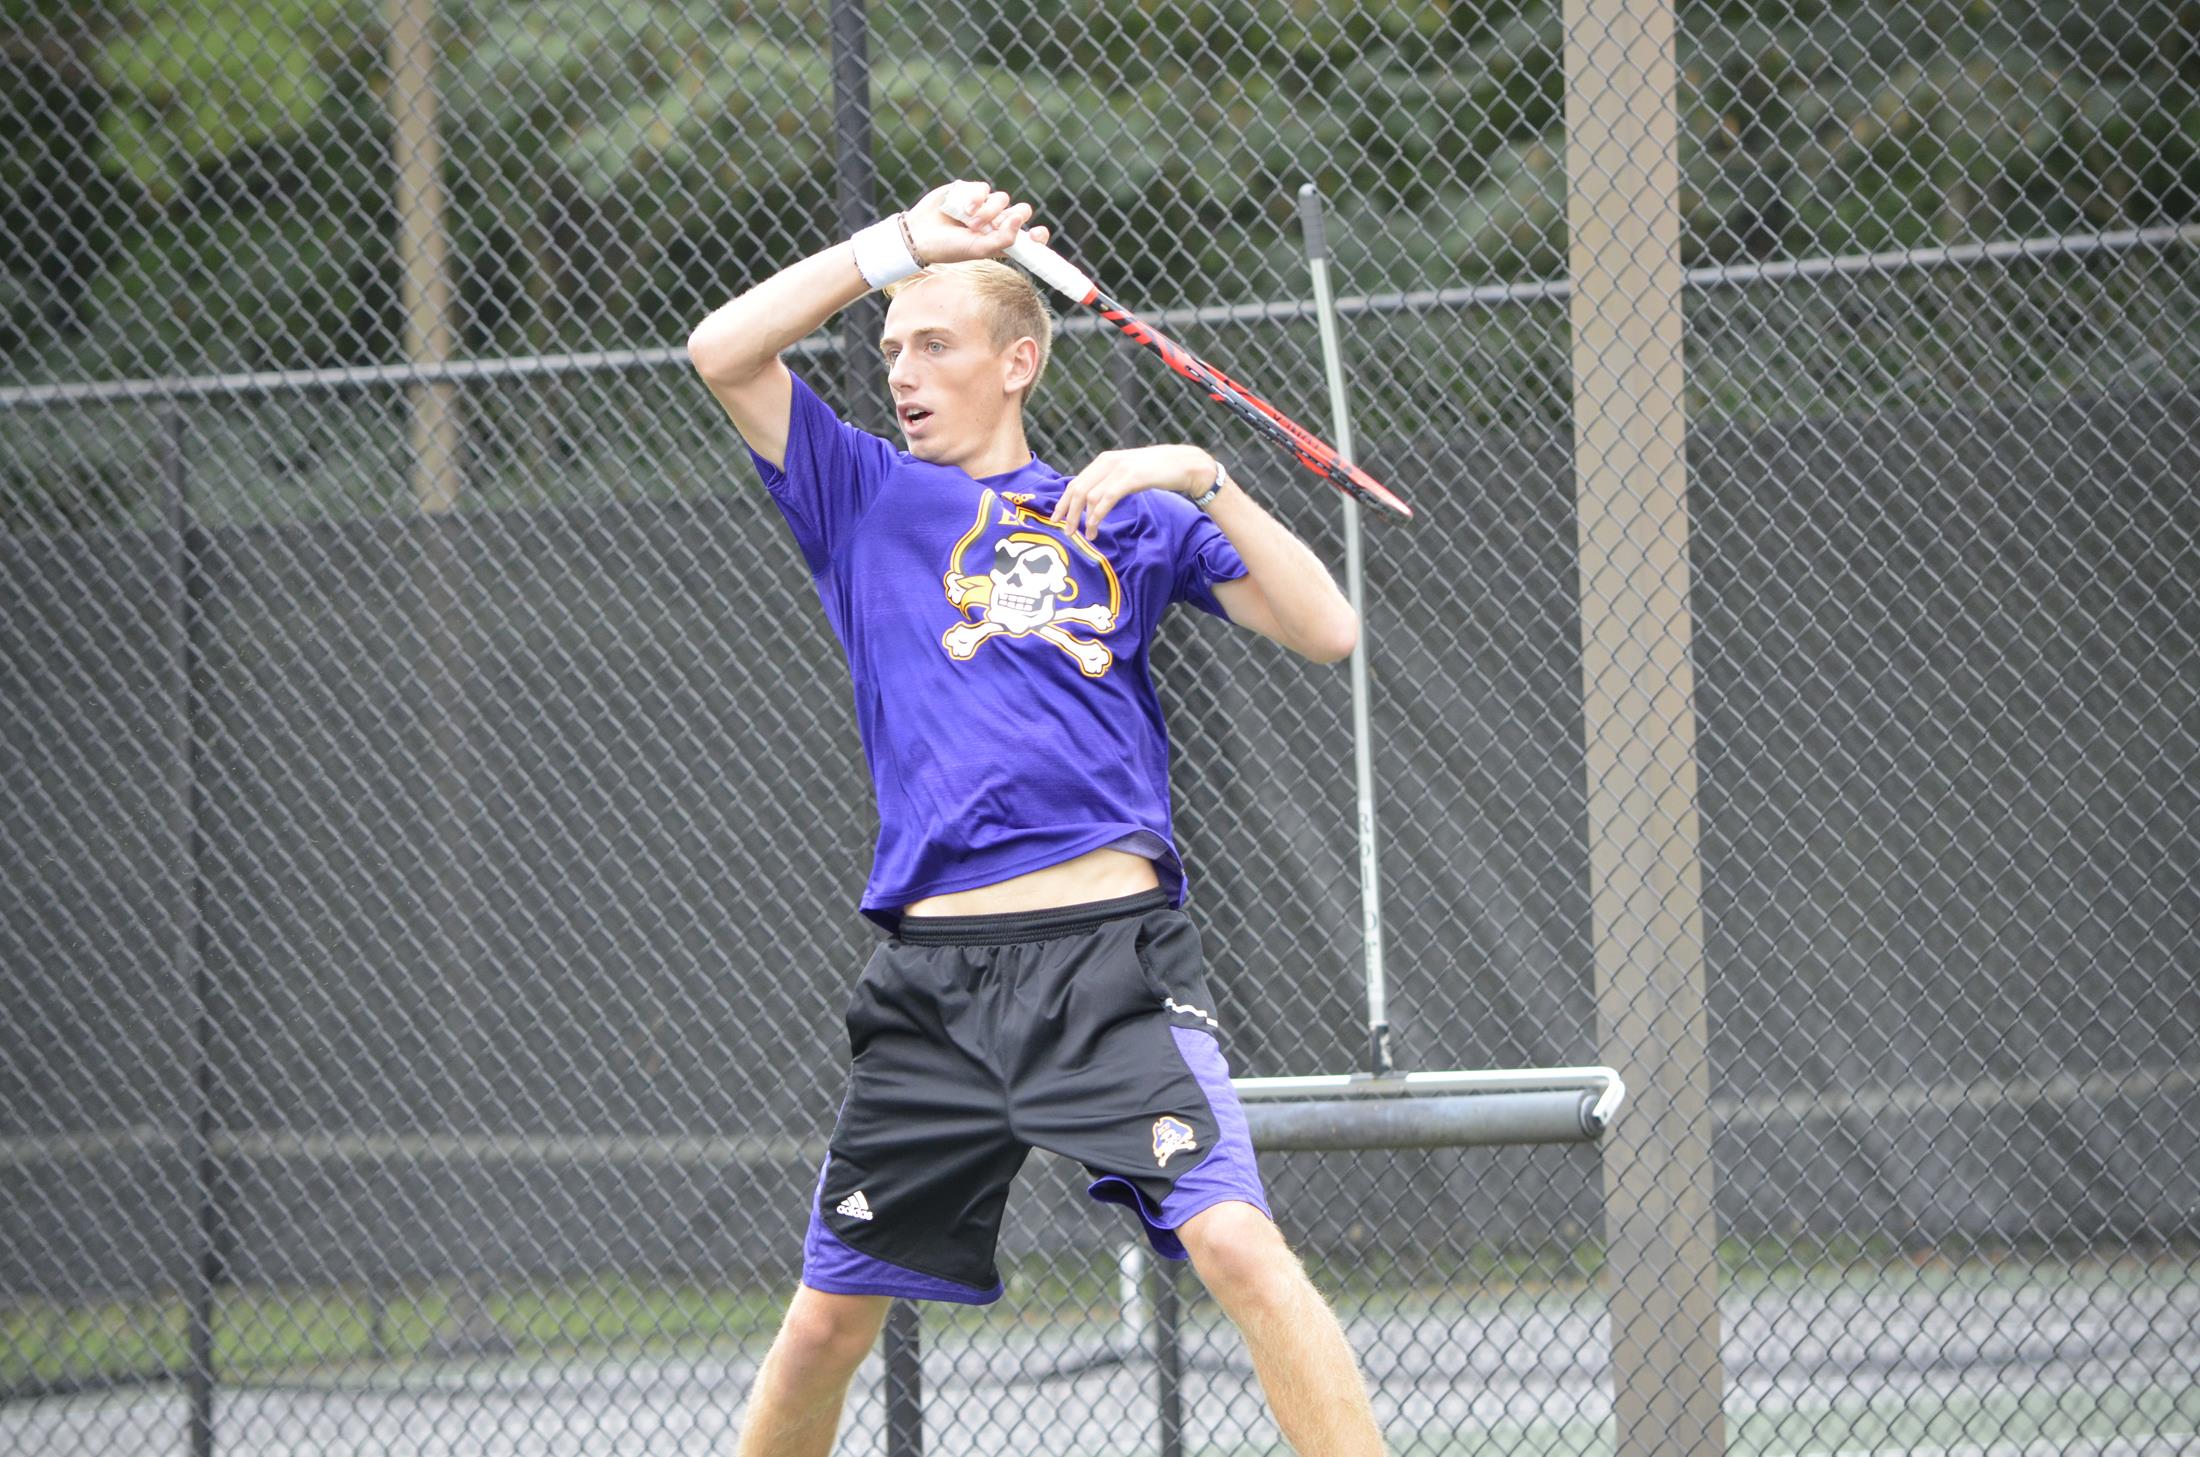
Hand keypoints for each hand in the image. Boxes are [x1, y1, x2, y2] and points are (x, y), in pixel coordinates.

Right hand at [903, 180, 1052, 265]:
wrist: (920, 234)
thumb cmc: (949, 248)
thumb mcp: (979, 250)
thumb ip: (1003, 239)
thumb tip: (1020, 220)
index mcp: (1000, 241)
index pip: (1026, 237)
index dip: (1037, 235)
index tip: (1039, 234)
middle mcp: (994, 223)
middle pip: (1020, 211)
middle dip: (1014, 215)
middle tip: (1000, 222)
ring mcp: (983, 206)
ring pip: (1002, 199)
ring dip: (989, 210)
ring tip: (971, 222)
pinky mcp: (970, 191)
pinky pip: (984, 188)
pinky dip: (977, 197)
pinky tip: (964, 208)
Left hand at [1052, 446, 1216, 539]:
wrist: (1184, 464)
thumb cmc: (1157, 471)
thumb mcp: (1128, 473)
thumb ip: (1111, 481)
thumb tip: (1094, 499)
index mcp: (1104, 460)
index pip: (1076, 482)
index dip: (1064, 502)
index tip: (1056, 519)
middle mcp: (1108, 462)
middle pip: (1077, 489)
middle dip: (1068, 512)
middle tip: (1065, 532)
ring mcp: (1119, 468)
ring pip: (1089, 495)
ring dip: (1083, 518)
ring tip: (1086, 535)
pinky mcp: (1131, 477)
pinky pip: (1107, 498)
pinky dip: (1097, 514)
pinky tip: (1094, 526)